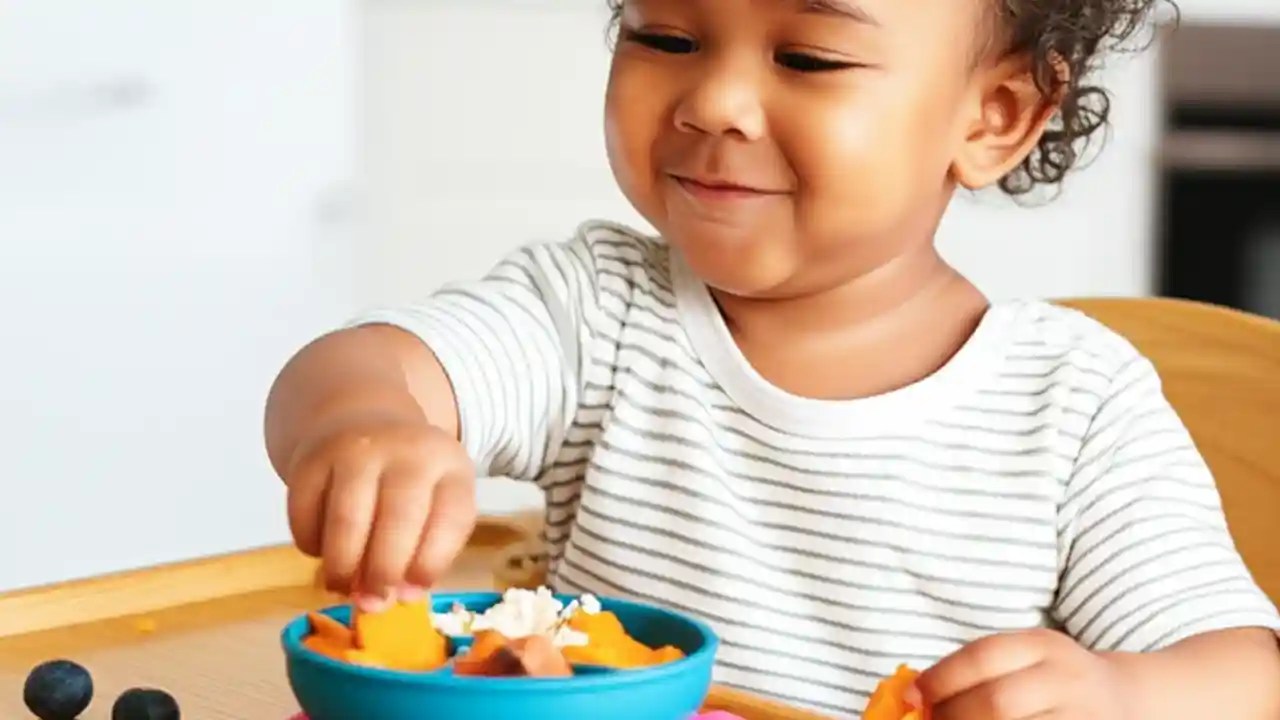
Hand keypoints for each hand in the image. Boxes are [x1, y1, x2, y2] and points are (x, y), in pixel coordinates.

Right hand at [284, 416, 475, 608]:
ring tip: (340, 587)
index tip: (411, 593)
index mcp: (450, 465)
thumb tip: (397, 599)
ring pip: (347, 518)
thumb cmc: (407, 478)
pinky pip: (306, 512)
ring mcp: (358, 448)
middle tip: (372, 602)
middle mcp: (408, 450)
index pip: (451, 518)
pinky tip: (320, 551)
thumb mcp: (434, 500)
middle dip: (383, 572)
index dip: (431, 563)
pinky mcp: (313, 456)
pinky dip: (310, 542)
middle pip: (398, 519)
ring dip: (342, 565)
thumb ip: (426, 549)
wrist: (360, 417)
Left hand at [913, 628, 1128, 719]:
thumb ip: (978, 671)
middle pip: (996, 702)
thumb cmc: (1056, 682)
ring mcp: (1082, 718)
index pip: (983, 656)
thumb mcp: (1026, 659)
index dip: (941, 678)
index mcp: (1044, 646)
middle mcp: (1067, 679)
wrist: (1130, 700)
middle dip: (953, 717)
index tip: (912, 696)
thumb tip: (914, 695)